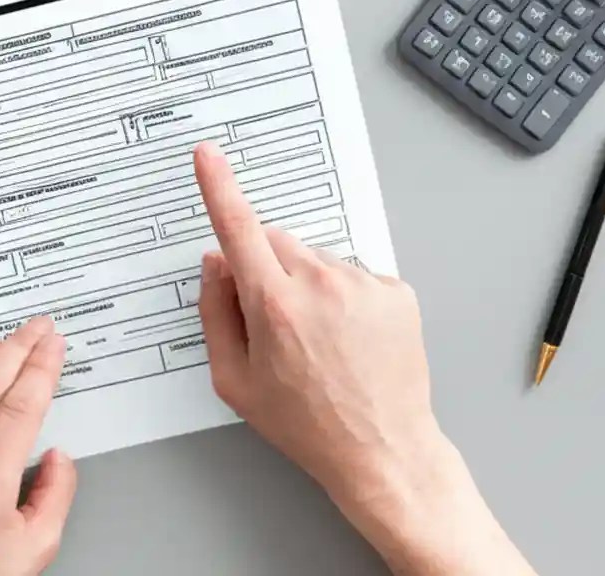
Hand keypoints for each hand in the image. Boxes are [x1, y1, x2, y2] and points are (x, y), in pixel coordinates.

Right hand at [192, 142, 434, 496]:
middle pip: (277, 244)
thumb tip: (217, 264)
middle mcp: (321, 284)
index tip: (208, 156)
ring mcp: (364, 285)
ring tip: (321, 341)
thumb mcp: (235, 381)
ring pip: (317, 260)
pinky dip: (345, 297)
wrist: (382, 449)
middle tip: (275, 323)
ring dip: (308, 285)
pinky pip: (355, 276)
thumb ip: (215, 314)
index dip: (219, 188)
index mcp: (275, 305)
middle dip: (266, 268)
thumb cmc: (304, 424)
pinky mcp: (396, 291)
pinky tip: (350, 339)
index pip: (238, 230)